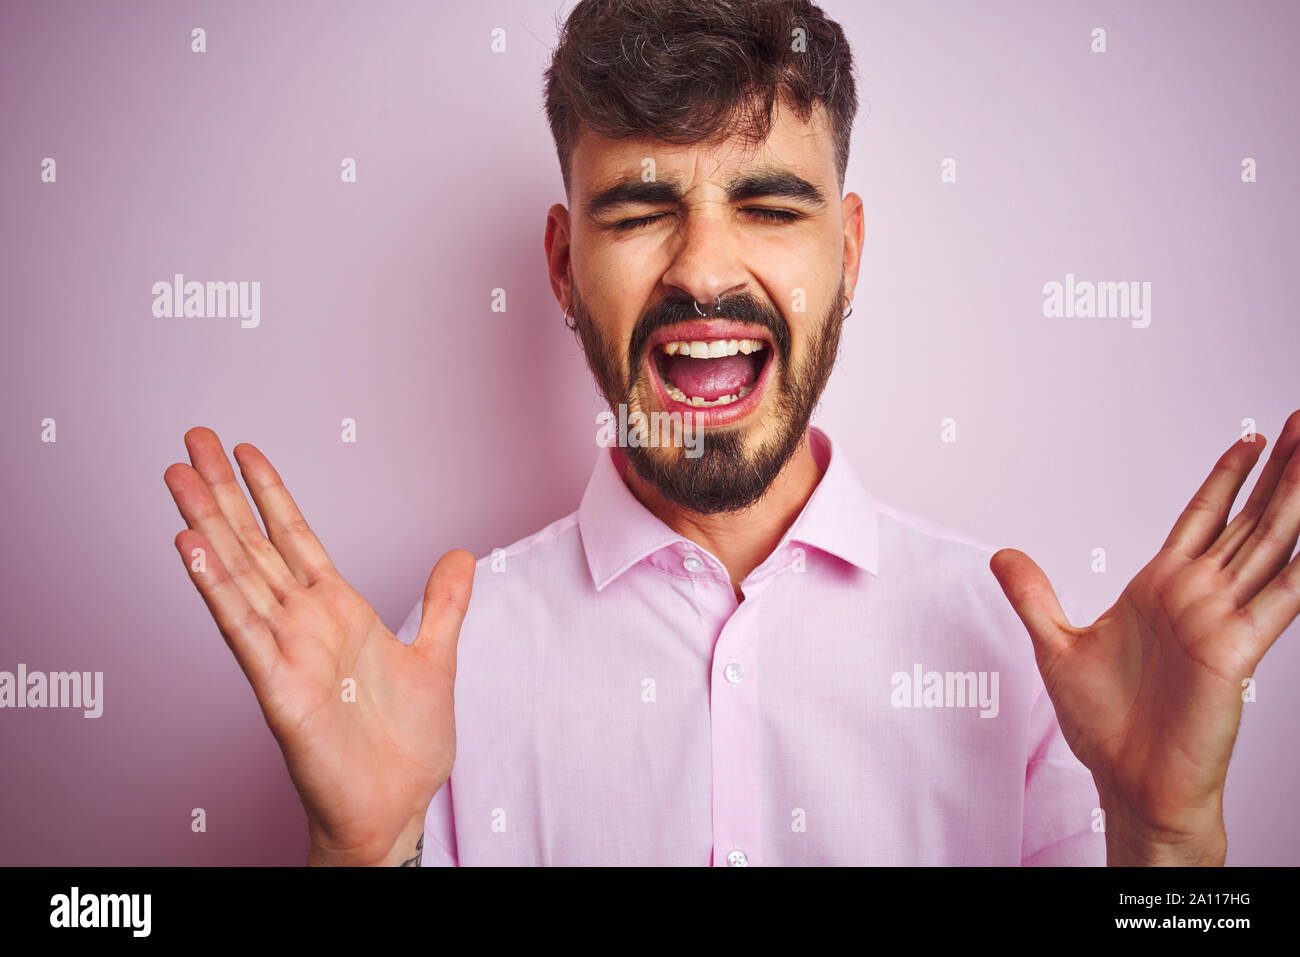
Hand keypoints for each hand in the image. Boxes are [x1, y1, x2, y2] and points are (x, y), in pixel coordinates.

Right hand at [164, 427, 474, 865]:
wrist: (397, 807)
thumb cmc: (404, 744)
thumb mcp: (436, 656)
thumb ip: (444, 604)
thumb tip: (461, 554)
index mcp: (336, 611)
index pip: (294, 537)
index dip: (270, 494)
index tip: (244, 451)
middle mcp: (302, 625)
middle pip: (254, 544)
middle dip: (224, 493)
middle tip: (191, 440)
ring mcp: (286, 653)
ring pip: (239, 577)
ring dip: (207, 528)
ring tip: (179, 480)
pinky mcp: (279, 688)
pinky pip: (243, 631)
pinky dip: (217, 590)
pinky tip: (192, 550)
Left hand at [990, 410, 1299, 864]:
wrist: (1128, 783)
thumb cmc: (1104, 726)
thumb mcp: (1054, 645)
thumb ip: (1033, 596)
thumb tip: (1002, 555)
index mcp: (1162, 589)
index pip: (1203, 518)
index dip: (1227, 478)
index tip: (1250, 437)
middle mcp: (1199, 597)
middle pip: (1247, 519)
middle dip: (1278, 471)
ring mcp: (1222, 620)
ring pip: (1270, 545)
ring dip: (1296, 501)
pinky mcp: (1236, 651)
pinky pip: (1280, 599)